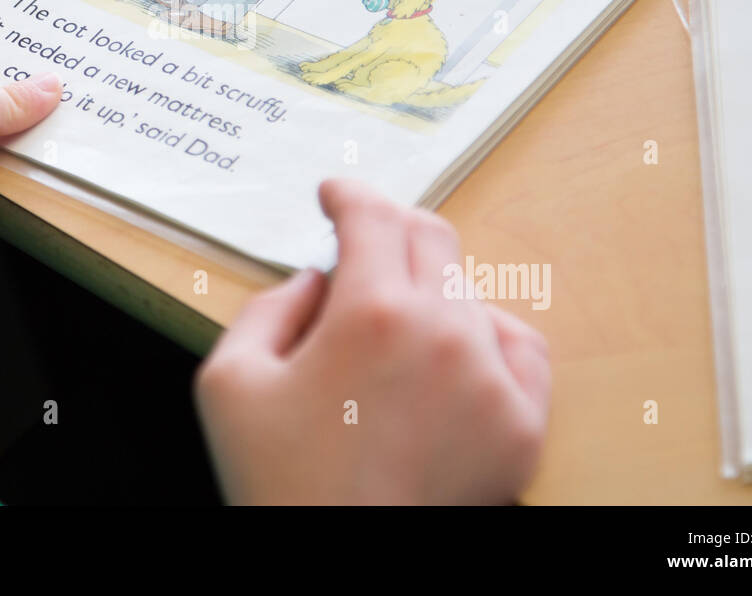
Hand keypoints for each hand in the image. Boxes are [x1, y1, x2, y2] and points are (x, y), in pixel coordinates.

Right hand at [194, 179, 549, 504]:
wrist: (342, 571)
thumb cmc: (283, 487)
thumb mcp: (229, 383)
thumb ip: (267, 307)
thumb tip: (316, 280)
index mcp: (372, 314)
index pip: (373, 215)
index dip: (348, 194)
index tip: (335, 196)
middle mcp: (443, 333)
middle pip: (430, 237)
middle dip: (388, 232)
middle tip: (361, 250)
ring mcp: (492, 379)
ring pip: (468, 291)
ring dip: (427, 291)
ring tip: (390, 332)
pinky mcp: (522, 425)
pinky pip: (520, 345)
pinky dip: (486, 335)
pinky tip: (452, 354)